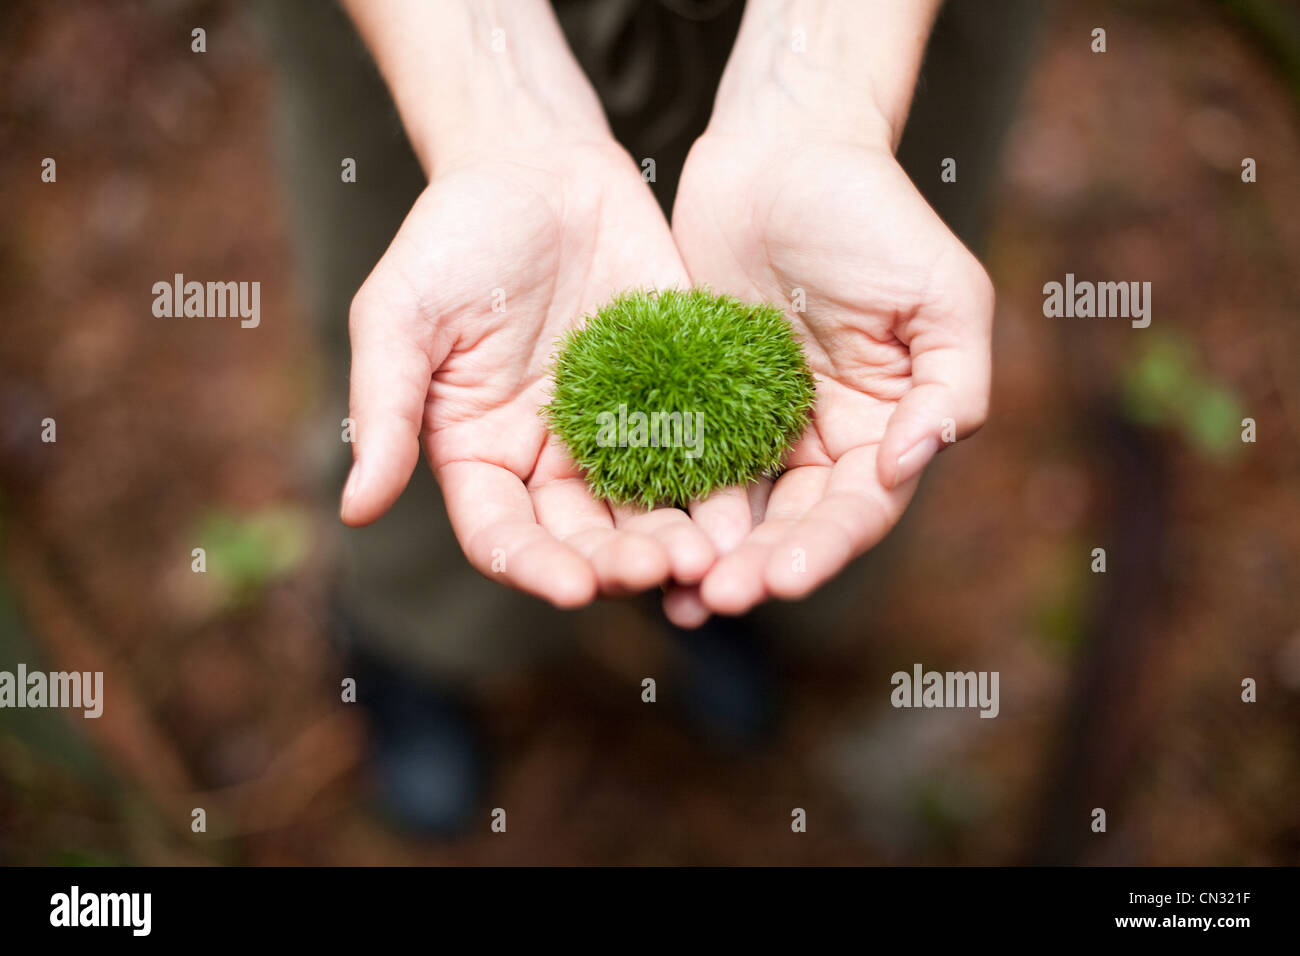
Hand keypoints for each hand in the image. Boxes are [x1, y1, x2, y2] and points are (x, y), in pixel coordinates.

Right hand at [340, 138, 717, 606]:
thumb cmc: (455, 235)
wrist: (540, 165)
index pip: (503, 536)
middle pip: (585, 537)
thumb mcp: (400, 314)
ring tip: (710, 553)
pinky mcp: (676, 394)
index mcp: (480, 456)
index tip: (574, 588)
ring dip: (676, 537)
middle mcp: (551, 459)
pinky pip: (701, 448)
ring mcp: (619, 430)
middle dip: (620, 561)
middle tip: (662, 568)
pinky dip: (721, 481)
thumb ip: (383, 408)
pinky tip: (745, 503)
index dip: (534, 567)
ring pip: (648, 507)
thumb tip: (356, 510)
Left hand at [663, 130, 992, 625]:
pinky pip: (677, 463)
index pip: (858, 509)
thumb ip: (952, 384)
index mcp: (884, 428)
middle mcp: (819, 441)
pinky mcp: (693, 402)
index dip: (824, 548)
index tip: (782, 577)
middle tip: (715, 598)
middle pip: (790, 526)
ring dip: (707, 556)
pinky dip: (662, 503)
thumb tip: (911, 463)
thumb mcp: (943, 294)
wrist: (780, 153)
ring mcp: (753, 425)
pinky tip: (634, 536)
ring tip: (674, 596)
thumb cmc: (872, 214)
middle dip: (757, 566)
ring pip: (732, 511)